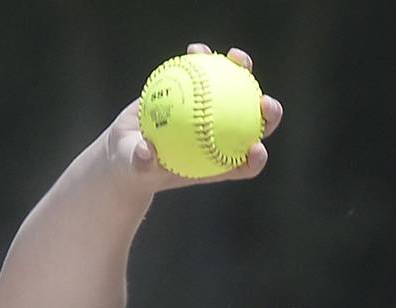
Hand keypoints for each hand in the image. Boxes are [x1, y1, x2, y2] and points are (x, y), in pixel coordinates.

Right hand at [100, 43, 284, 193]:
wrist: (126, 147)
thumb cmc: (134, 165)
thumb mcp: (134, 168)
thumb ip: (142, 164)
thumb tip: (146, 151)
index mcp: (216, 163)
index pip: (245, 166)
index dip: (256, 159)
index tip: (257, 148)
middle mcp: (221, 138)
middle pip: (254, 126)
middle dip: (268, 114)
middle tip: (265, 103)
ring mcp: (212, 114)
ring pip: (236, 93)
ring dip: (241, 73)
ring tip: (236, 57)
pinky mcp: (198, 94)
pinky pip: (205, 75)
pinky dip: (203, 61)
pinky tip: (196, 50)